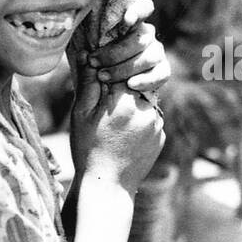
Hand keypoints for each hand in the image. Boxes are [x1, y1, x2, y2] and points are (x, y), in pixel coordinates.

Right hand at [69, 58, 164, 195]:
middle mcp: (146, 110)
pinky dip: (139, 125)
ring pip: (144, 103)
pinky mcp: (161, 138)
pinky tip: (124, 139)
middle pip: (136, 85)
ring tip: (114, 128)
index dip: (109, 73)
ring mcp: (157, 125)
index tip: (99, 79)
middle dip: (121, 90)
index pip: (122, 71)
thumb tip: (86, 54)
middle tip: (106, 107)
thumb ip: (86, 84)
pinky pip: (151, 122)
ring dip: (131, 107)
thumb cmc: (88, 150)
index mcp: (124, 101)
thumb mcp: (80, 116)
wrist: (107, 187)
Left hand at [83, 0, 168, 93]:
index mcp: (128, 24)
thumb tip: (84, 54)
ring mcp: (155, 52)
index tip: (126, 21)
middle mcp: (145, 35)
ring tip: (103, 77)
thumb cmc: (91, 71)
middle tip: (94, 62)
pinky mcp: (161, 71)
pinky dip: (146, 80)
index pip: (144, 7)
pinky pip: (162, 73)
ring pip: (151, 55)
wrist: (99, 96)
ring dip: (125, 68)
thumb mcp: (83, 61)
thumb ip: (84, 55)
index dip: (138, 11)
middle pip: (142, 37)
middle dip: (115, 52)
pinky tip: (130, 85)